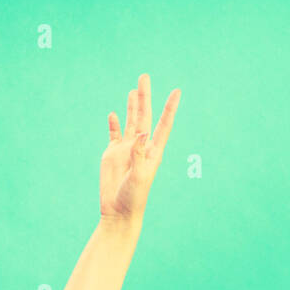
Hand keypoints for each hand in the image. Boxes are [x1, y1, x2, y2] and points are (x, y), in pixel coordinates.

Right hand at [100, 73, 179, 227]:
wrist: (119, 212)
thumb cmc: (134, 197)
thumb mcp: (139, 176)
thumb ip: (139, 154)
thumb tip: (142, 132)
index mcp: (152, 152)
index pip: (163, 124)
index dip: (170, 108)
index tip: (177, 91)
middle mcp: (140, 147)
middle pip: (144, 116)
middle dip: (145, 97)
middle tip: (144, 76)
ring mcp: (126, 150)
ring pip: (130, 122)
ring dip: (132, 106)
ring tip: (134, 90)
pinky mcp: (112, 155)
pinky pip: (113, 134)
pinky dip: (113, 124)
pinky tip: (113, 114)